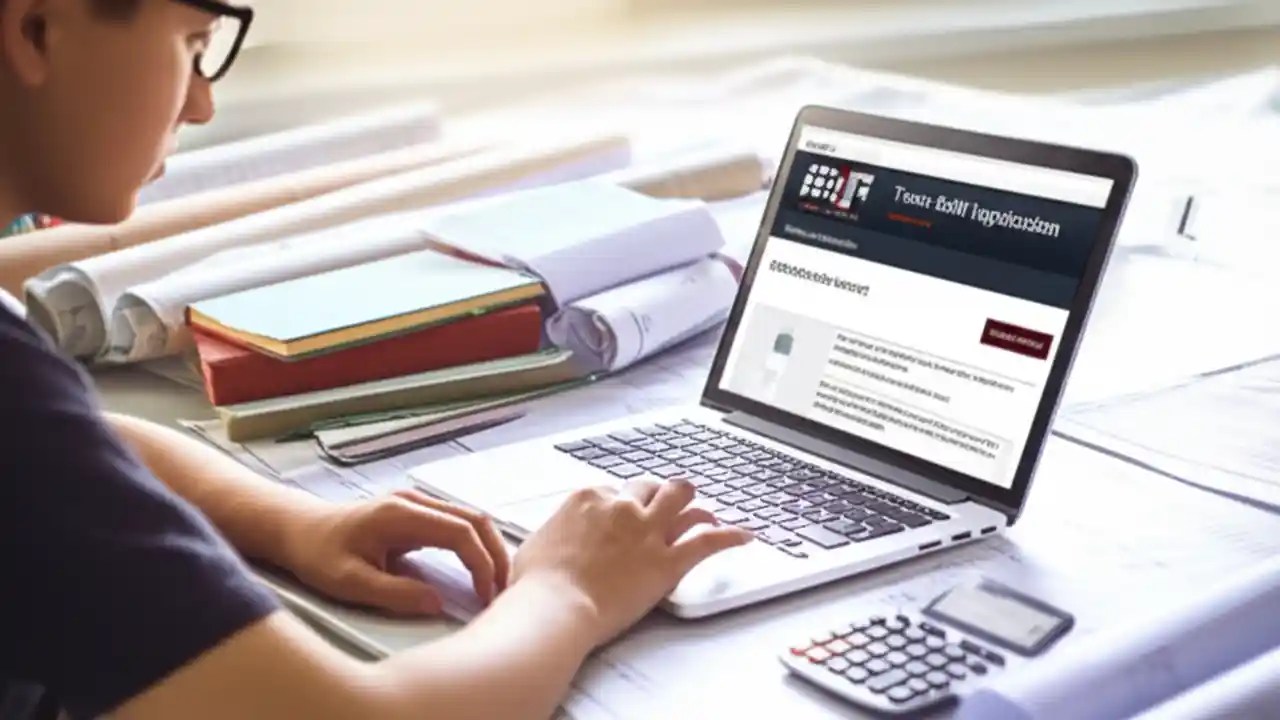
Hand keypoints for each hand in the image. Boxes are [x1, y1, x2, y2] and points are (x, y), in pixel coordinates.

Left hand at [281, 490, 509, 616]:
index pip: (459, 532)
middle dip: (496, 555)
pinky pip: (458, 523)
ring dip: (489, 549)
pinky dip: (475, 545)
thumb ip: (393, 593)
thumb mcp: (349, 582)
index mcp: (401, 514)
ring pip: (470, 518)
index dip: (480, 563)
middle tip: (504, 591)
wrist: (298, 528)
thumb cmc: (318, 553)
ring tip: (497, 583)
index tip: (485, 595)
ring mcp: (417, 502)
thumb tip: (436, 604)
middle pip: (475, 519)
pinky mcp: (416, 512)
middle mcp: (414, 501)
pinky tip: (479, 568)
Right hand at [510, 478, 752, 646]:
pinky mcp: (668, 560)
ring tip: (704, 512)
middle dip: (659, 496)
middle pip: (650, 487)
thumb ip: (557, 532)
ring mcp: (648, 531)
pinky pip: (709, 540)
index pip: (614, 491)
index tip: (622, 519)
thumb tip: (557, 538)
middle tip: (666, 507)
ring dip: (694, 504)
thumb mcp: (536, 543)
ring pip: (683, 499)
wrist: (554, 608)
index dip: (621, 505)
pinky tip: (744, 535)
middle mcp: (622, 507)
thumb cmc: (538, 584)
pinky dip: (730, 535)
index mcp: (589, 498)